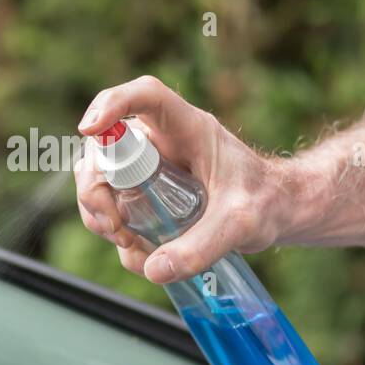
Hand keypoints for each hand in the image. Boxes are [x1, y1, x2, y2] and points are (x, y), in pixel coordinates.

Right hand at [74, 76, 282, 283]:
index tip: (89, 128)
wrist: (275, 211)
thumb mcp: (241, 223)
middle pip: (103, 148)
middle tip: (118, 227)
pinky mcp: (143, 194)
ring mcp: (146, 167)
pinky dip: (116, 235)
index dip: (112, 103)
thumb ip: (203, 245)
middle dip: (96, 190)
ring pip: (97, 179)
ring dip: (100, 216)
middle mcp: (159, 141)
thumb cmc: (265, 200)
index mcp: (188, 127)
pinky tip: (143, 256)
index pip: (146, 96)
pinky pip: (110, 209)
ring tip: (132, 245)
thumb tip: (154, 269)